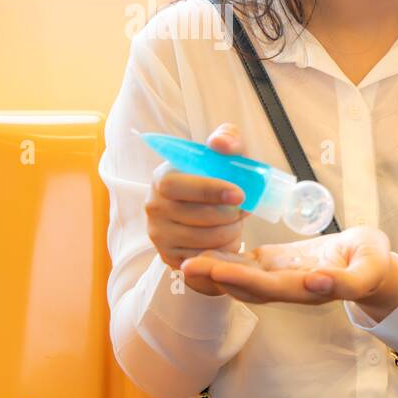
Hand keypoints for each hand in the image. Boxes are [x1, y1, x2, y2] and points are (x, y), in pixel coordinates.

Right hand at [144, 123, 246, 296]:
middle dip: (227, 215)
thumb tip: (220, 144)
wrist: (206, 210)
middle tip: (244, 210)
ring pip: (201, 240)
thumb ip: (227, 139)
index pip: (176, 185)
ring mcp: (159, 234)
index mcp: (161, 178)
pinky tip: (225, 236)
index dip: (209, 190)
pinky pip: (201, 258)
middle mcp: (154, 206)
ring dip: (228, 232)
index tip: (239, 194)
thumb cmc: (216, 178)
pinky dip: (220, 249)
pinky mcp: (168, 256)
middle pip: (193, 216)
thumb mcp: (224, 155)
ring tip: (235, 221)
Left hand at [179, 226, 397, 313]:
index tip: (220, 273)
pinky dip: (222, 261)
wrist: (370, 265)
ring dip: (213, 273)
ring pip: (241, 279)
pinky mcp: (273, 266)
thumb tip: (318, 282)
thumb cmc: (372, 262)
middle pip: (248, 287)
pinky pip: (243, 266)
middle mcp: (288, 289)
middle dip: (217, 278)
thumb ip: (348, 281)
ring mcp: (278, 279)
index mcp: (310, 289)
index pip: (272, 287)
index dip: (245, 281)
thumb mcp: (371, 267)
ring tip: (185, 262)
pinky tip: (200, 252)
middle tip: (188, 266)